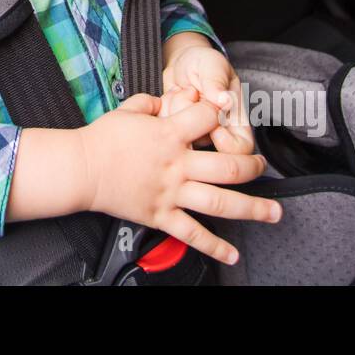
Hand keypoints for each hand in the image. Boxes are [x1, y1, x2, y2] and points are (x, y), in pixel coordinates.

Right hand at [77, 93, 280, 264]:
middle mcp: (177, 164)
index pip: (208, 118)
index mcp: (169, 133)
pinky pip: (192, 234)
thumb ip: (152, 102)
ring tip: (274, 212)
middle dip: (253, 166)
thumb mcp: (128, 109)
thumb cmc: (102, 137)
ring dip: (252, 208)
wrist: (81, 168)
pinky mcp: (160, 215)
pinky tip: (232, 255)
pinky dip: (214, 247)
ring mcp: (171, 192)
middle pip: (228, 167)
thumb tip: (165, 100)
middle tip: (264, 167)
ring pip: (220, 202)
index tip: (225, 114)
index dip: (219, 112)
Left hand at [163, 33, 254, 154]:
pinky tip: (171, 95)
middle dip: (192, 117)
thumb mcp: (213, 65)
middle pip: (204, 146)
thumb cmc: (204, 63)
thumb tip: (225, 100)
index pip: (239, 149)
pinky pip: (163, 129)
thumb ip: (217, 81)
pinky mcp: (173, 131)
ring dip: (177, 107)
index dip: (226, 141)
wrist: (181, 62)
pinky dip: (164, 107)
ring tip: (182, 90)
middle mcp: (215, 131)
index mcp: (235, 119)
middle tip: (192, 94)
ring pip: (181, 137)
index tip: (212, 118)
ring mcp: (193, 133)